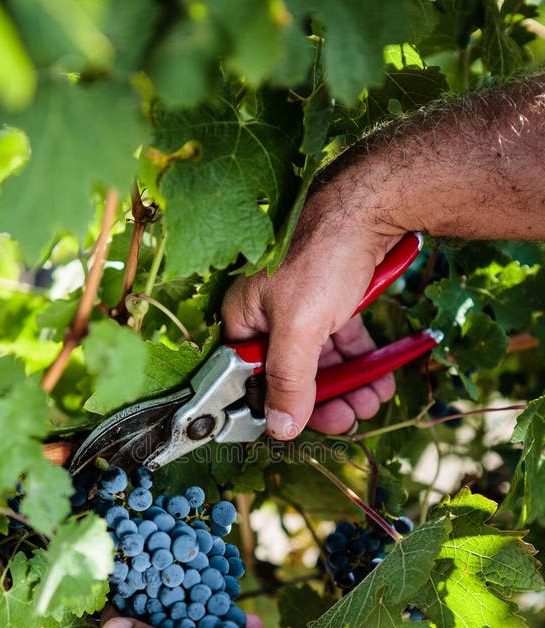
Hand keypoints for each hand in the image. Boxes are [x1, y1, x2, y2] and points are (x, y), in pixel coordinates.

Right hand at [221, 176, 400, 438]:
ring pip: (321, 361)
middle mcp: (269, 314)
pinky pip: (343, 341)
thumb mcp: (300, 326)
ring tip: (373, 401)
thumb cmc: (323, 252)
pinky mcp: (333, 299)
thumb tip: (279, 427)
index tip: (304, 427)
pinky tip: (381, 378)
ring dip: (348, 386)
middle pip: (291, 373)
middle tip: (351, 418)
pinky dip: (361, 362)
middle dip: (324, 400)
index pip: (251, 377)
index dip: (276, 405)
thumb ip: (288, 380)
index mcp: (245, 317)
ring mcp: (302, 306)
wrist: (373, 200)